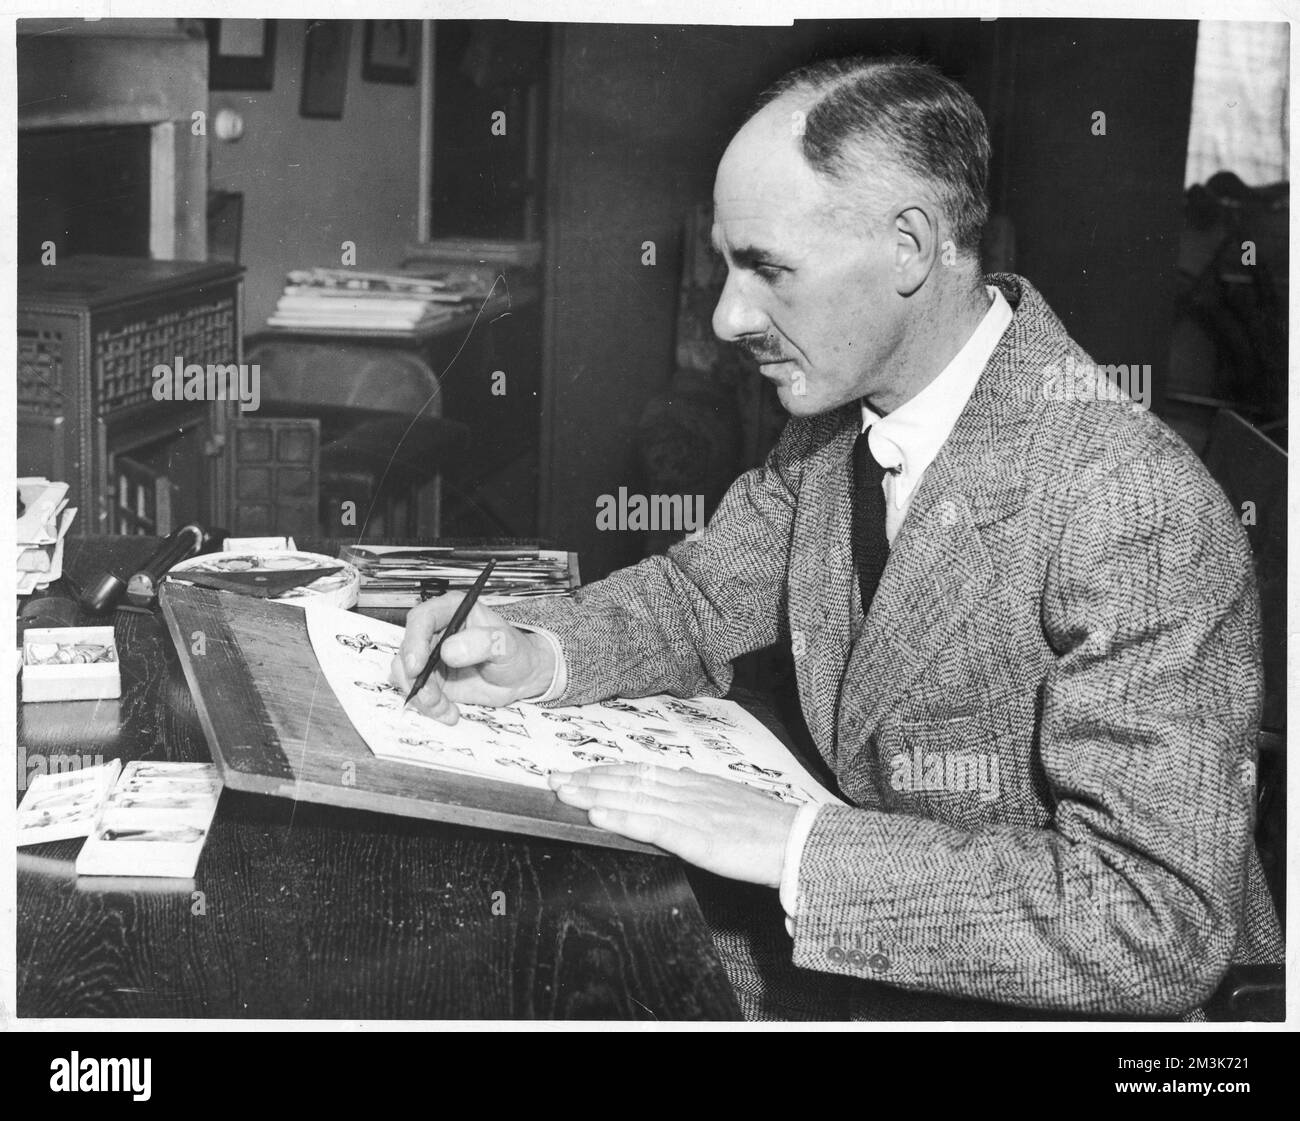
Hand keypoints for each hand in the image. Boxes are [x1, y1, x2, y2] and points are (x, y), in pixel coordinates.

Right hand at [390, 594, 554, 722]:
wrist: (520, 677)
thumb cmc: (515, 652)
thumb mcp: (505, 644)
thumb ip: (481, 642)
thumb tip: (449, 650)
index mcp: (452, 611)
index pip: (421, 619)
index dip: (414, 641)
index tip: (417, 666)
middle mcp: (436, 631)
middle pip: (407, 649)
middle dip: (414, 677)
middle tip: (431, 697)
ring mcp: (431, 656)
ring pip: (406, 674)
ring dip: (421, 695)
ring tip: (444, 707)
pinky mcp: (432, 678)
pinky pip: (418, 692)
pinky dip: (429, 707)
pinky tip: (448, 712)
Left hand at [549, 764, 798, 886]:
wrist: (798, 842)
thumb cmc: (766, 827)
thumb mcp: (728, 801)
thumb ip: (699, 793)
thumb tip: (677, 781)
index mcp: (694, 783)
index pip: (640, 772)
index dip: (605, 772)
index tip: (577, 772)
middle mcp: (687, 791)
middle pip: (628, 781)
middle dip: (587, 780)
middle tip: (552, 779)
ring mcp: (691, 813)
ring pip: (632, 799)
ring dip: (594, 796)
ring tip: (563, 793)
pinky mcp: (696, 838)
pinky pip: (652, 826)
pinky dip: (621, 818)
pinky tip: (597, 816)